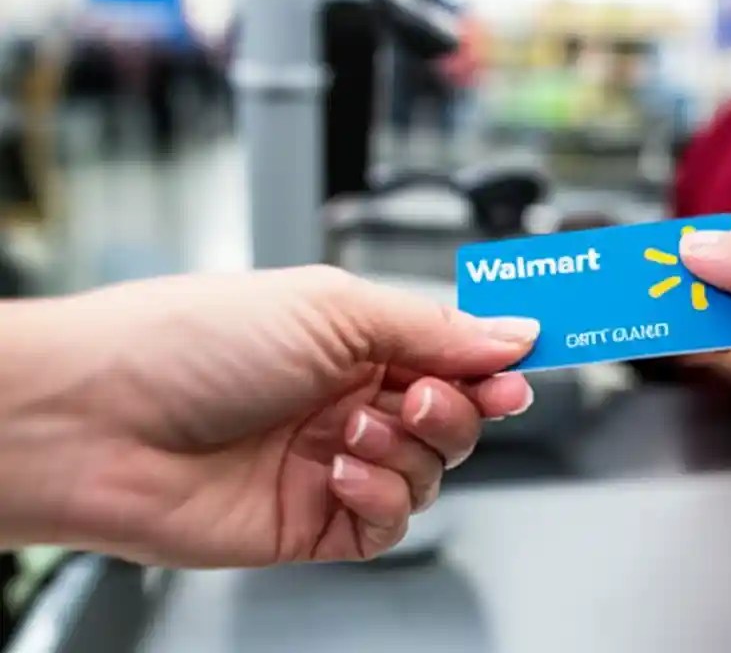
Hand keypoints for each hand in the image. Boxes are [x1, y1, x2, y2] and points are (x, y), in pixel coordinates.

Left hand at [1, 267, 536, 566]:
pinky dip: (383, 494)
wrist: (95, 422)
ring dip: (410, 446)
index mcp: (355, 336)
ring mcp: (334, 459)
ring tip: (356, 428)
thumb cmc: (188, 339)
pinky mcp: (316, 521)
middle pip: (458, 411)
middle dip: (461, 403)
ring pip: (432, 468)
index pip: (456, 347)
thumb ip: (433, 326)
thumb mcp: (331, 307)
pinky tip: (342, 471)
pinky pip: (390, 518)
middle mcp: (349, 396)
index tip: (538, 358)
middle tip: (436, 391)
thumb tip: (513, 330)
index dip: (499, 357)